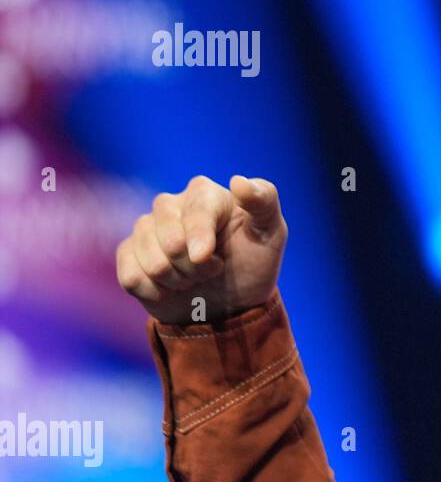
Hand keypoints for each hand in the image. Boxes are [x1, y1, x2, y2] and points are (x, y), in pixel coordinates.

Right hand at [116, 175, 287, 325]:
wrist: (231, 300)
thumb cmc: (253, 260)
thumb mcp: (271, 232)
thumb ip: (264, 201)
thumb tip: (239, 181)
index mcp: (205, 193)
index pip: (195, 211)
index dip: (200, 239)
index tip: (207, 258)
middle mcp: (171, 204)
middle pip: (171, 241)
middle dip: (196, 267)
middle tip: (213, 269)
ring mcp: (146, 228)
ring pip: (152, 262)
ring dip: (179, 280)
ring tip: (195, 277)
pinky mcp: (128, 253)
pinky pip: (131, 277)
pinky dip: (156, 291)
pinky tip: (172, 287)